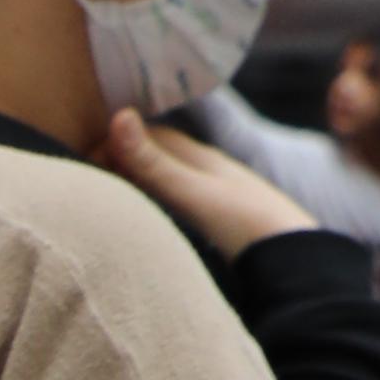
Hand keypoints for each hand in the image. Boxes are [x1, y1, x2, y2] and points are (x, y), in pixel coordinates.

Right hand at [98, 110, 312, 262]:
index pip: (149, 136)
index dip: (115, 143)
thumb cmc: (246, 224)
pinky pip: (181, 208)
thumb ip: (153, 163)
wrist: (296, 263)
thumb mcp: (192, 192)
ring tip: (112, 202)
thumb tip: (119, 116)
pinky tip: (151, 226)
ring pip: (171, 183)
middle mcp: (211, 172)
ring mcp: (218, 199)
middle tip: (88, 181)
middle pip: (160, 157)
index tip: (83, 163)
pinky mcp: (224, 227)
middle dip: (125, 161)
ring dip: (141, 185)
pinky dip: (158, 208)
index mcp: (202, 158)